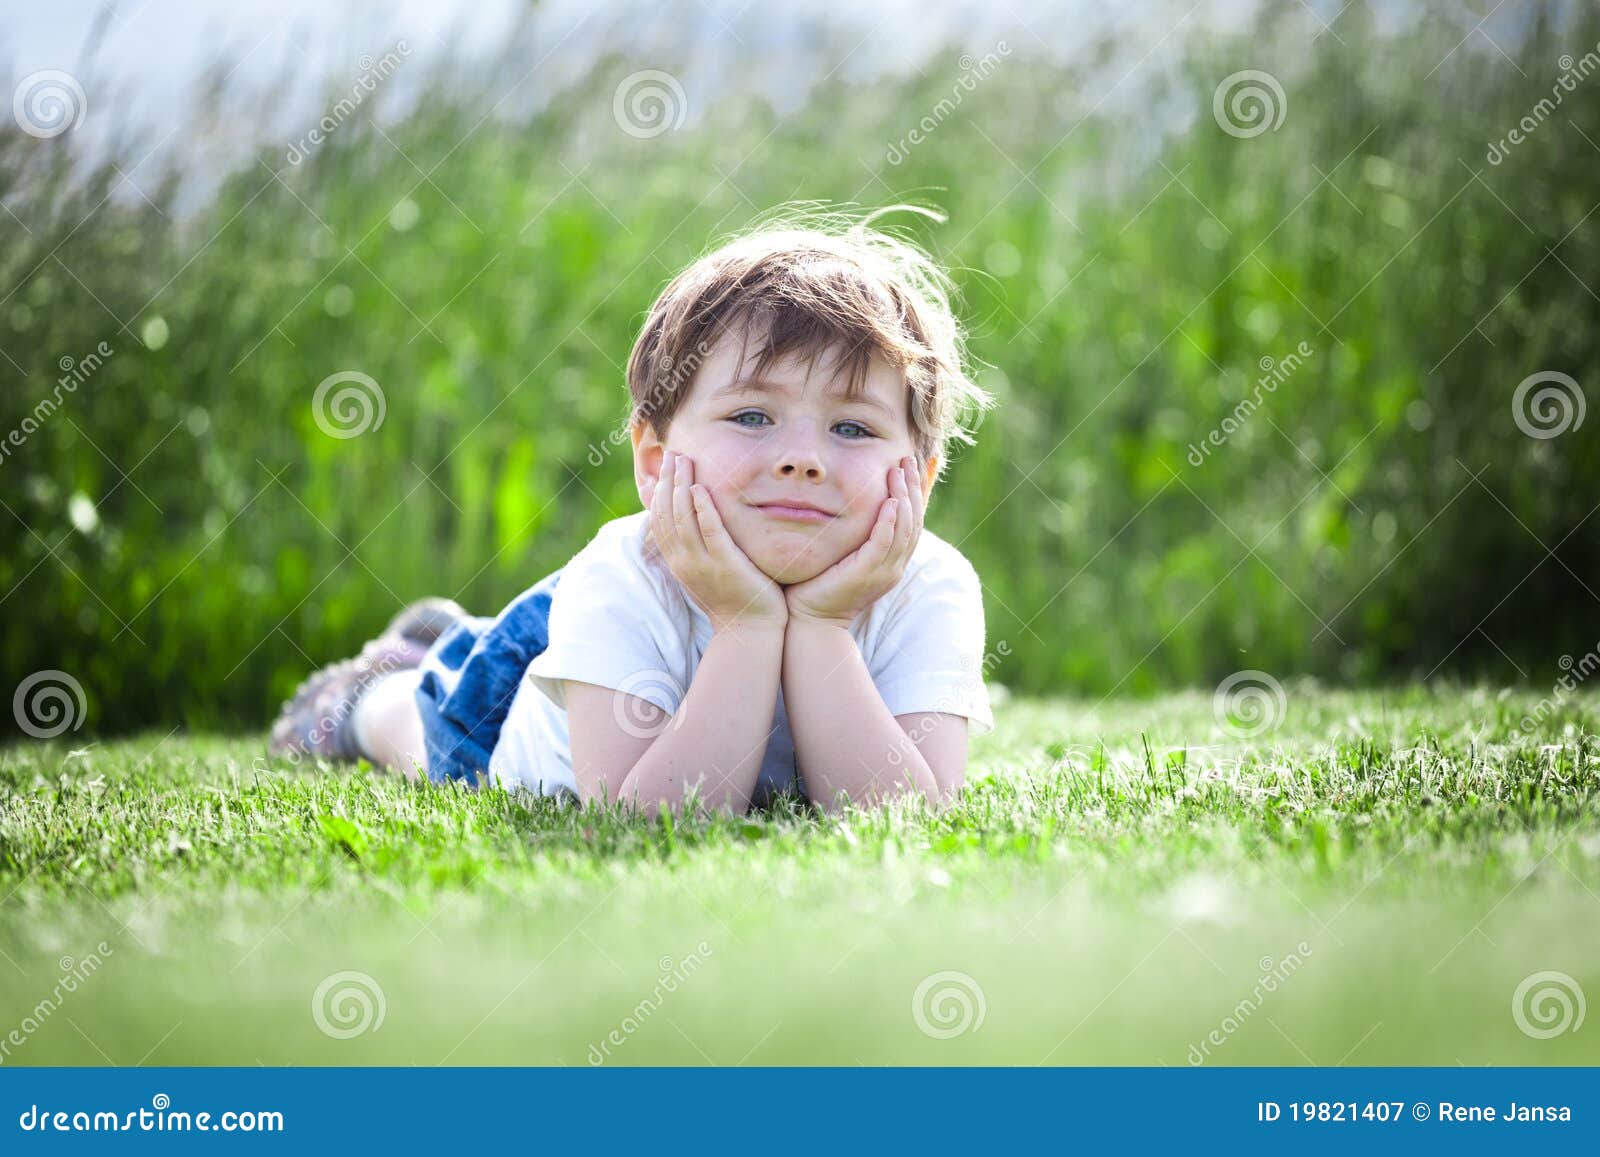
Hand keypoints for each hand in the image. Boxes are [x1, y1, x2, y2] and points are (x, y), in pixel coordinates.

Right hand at [646, 450, 786, 633]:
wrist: (749, 630)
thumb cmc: (733, 596)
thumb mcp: (706, 570)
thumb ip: (698, 545)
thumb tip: (693, 519)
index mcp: (677, 561)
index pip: (659, 519)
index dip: (659, 490)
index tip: (665, 466)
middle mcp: (684, 561)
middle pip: (667, 514)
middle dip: (667, 481)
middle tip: (673, 454)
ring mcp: (703, 564)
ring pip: (683, 518)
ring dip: (680, 486)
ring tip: (684, 461)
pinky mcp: (725, 564)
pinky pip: (709, 532)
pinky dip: (702, 509)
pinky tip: (700, 488)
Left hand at [785, 455, 924, 629]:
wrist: (808, 621)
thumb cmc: (818, 585)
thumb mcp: (841, 554)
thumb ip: (851, 533)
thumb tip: (846, 504)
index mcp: (890, 562)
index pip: (911, 522)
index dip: (912, 493)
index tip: (907, 466)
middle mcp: (893, 567)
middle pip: (913, 522)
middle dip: (912, 488)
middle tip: (908, 459)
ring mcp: (883, 572)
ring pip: (904, 529)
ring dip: (903, 497)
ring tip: (899, 471)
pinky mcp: (867, 574)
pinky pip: (885, 543)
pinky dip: (890, 521)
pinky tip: (889, 501)